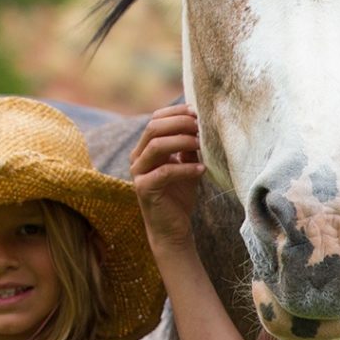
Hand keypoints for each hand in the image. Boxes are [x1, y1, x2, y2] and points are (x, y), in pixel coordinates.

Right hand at [130, 102, 205, 255]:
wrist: (172, 228)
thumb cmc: (179, 196)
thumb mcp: (187, 165)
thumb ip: (188, 147)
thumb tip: (199, 124)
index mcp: (145, 149)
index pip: (155, 120)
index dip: (175, 113)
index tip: (196, 112)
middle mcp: (138, 158)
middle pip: (154, 128)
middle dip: (179, 123)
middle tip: (200, 127)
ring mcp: (138, 173)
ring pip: (156, 145)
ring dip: (181, 141)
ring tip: (201, 144)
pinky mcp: (144, 189)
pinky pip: (164, 172)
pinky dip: (185, 168)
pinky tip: (201, 170)